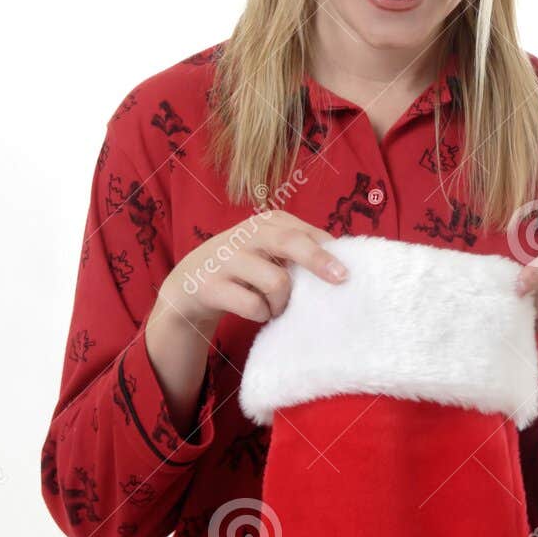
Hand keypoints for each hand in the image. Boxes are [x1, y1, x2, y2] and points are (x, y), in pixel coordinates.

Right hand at [159, 210, 347, 337]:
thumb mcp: (269, 251)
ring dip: (283, 302)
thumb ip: (299, 251)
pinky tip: (258, 312)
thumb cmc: (244, 268)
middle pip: (291, 242)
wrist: (190, 283)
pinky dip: (263, 314)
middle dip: (319, 261)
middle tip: (342, 280)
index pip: (306, 232)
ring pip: (276, 282)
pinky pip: (254, 306)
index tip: (348, 272)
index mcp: (267, 222)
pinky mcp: (212, 286)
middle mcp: (248, 233)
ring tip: (276, 307)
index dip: (329, 251)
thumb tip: (343, 267)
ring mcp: (227, 258)